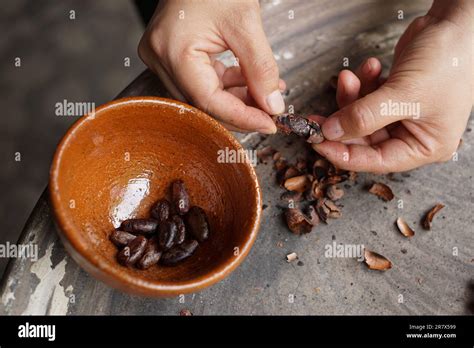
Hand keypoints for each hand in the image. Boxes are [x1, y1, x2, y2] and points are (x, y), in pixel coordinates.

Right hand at [138, 0, 285, 133]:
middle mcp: (160, 59)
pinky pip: (201, 81)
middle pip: (204, 103)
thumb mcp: (245, 22)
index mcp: (172, 51)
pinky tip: (250, 81)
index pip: (209, 101)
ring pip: (204, 96)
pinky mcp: (171, 55)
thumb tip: (273, 104)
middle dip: (241, 110)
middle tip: (270, 112)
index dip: (241, 117)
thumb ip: (261, 67)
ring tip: (267, 92)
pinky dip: (227, 84)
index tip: (268, 123)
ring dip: (237, 98)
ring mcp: (163, 58)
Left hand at [311, 0, 472, 172]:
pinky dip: (362, 84)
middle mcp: (413, 135)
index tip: (317, 143)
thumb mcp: (402, 94)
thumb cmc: (448, 61)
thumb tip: (331, 132)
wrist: (458, 23)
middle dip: (341, 123)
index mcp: (424, 147)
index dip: (343, 154)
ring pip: (361, 117)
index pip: (375, 161)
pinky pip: (367, 98)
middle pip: (364, 139)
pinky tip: (370, 67)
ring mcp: (403, 116)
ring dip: (351, 98)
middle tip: (316, 117)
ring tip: (348, 77)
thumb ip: (363, 117)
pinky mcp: (394, 97)